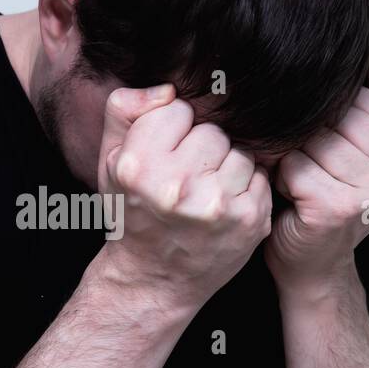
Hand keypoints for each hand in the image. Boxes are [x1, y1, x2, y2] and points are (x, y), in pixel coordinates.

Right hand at [97, 84, 272, 313]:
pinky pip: (259, 174)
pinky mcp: (250, 220)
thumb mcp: (110, 161)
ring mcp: (217, 205)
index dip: (172, 127)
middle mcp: (177, 187)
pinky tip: (223, 203)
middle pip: (211, 128)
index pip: (176, 108)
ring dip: (226, 163)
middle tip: (187, 175)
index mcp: (138, 167)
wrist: (154, 280)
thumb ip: (125, 109)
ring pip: (239, 149)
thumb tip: (168, 87)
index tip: (165, 153)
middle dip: (202, 145)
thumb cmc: (133, 213)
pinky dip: (244, 184)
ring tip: (206, 188)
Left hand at [265, 70, 368, 290]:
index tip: (326, 145)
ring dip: (293, 156)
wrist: (313, 264)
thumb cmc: (326, 203)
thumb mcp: (352, 151)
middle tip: (308, 165)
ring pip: (312, 139)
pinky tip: (290, 194)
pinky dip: (281, 176)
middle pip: (336, 117)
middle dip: (308, 134)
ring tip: (299, 180)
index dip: (329, 115)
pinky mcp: (339, 207)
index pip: (360, 100)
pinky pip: (294, 165)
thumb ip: (364, 111)